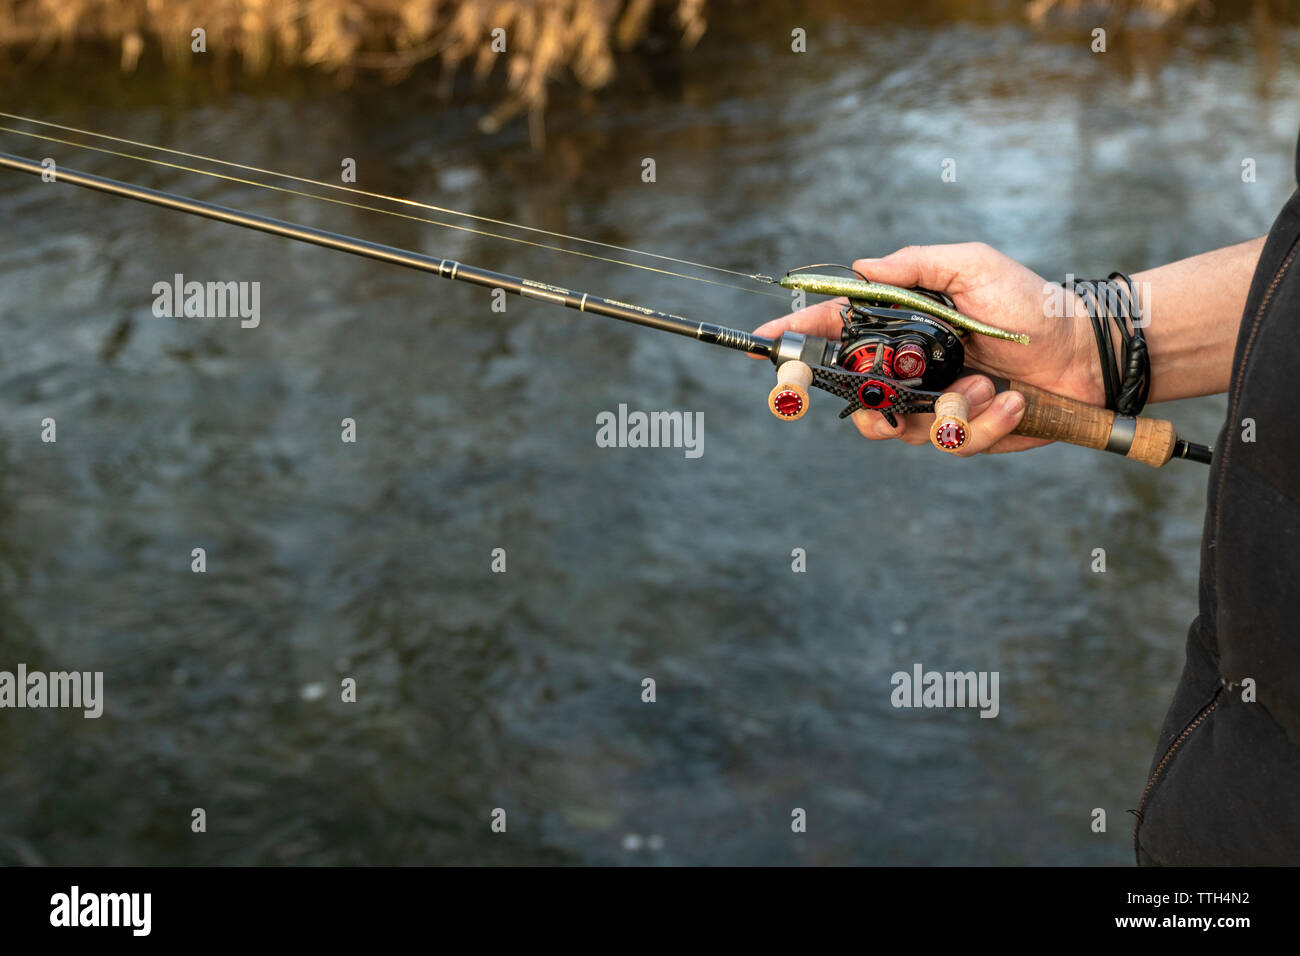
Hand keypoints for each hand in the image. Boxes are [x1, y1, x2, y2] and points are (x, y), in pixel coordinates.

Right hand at [753, 243, 1101, 454]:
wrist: (1084, 353)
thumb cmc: (1030, 303)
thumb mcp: (972, 265)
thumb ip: (915, 265)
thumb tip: (860, 266)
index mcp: (903, 325)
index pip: (836, 329)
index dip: (797, 336)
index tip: (766, 342)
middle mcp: (909, 367)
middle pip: (852, 392)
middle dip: (862, 399)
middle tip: (884, 398)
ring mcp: (931, 403)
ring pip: (896, 427)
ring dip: (946, 408)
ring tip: (989, 388)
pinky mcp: (961, 433)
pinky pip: (948, 441)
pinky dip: (985, 421)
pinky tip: (1015, 401)